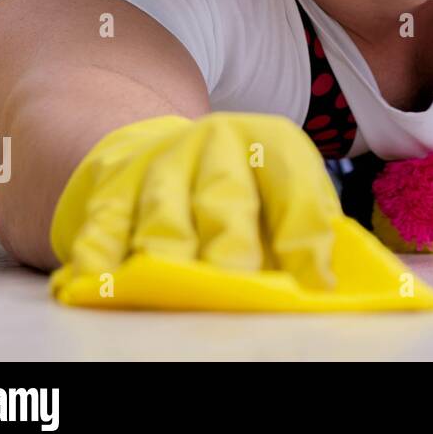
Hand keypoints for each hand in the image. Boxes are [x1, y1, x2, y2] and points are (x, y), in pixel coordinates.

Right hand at [49, 113, 432, 311]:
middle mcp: (216, 147)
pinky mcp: (109, 191)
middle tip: (238, 280)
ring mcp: (159, 167)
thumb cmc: (241, 188)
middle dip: (233, 242)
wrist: (159, 148)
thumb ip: (306, 231)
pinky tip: (100, 280)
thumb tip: (332, 289)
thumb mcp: (282, 189)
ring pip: (162, 215)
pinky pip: (102, 228)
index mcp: (272, 144)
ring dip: (169, 253)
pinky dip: (100, 256)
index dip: (307, 234)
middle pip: (225, 199)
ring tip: (174, 284)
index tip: (315, 281)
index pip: (296, 185)